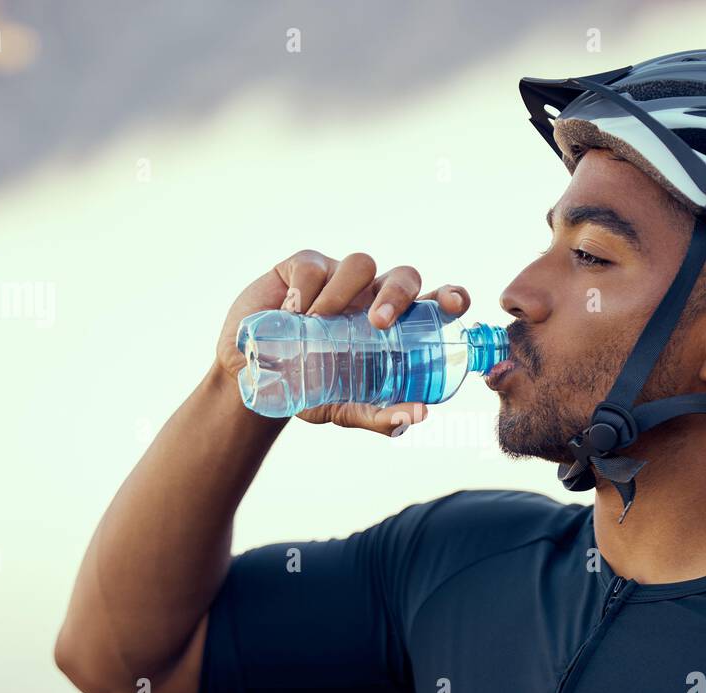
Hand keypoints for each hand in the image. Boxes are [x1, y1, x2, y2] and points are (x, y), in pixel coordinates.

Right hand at [217, 249, 470, 435]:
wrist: (252, 380)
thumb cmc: (309, 389)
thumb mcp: (345, 409)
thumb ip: (381, 416)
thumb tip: (418, 417)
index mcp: (395, 326)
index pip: (434, 302)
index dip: (451, 296)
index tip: (452, 306)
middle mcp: (373, 296)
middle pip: (404, 276)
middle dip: (397, 294)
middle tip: (378, 324)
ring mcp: (339, 277)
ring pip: (361, 263)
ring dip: (345, 292)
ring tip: (318, 322)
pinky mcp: (302, 266)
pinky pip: (315, 266)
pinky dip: (307, 288)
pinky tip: (293, 312)